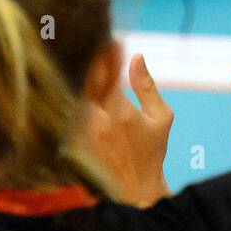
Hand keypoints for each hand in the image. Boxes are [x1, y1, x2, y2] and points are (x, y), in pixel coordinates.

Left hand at [86, 53, 173, 206]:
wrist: (134, 192)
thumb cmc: (151, 153)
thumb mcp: (161, 118)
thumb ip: (148, 86)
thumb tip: (136, 56)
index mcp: (121, 111)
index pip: (108, 73)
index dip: (107, 53)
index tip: (110, 39)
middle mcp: (97, 120)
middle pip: (86, 80)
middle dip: (91, 62)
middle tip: (91, 43)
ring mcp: (81, 131)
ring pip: (75, 93)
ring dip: (79, 76)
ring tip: (81, 58)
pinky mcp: (71, 140)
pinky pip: (70, 111)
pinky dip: (73, 96)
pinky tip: (74, 85)